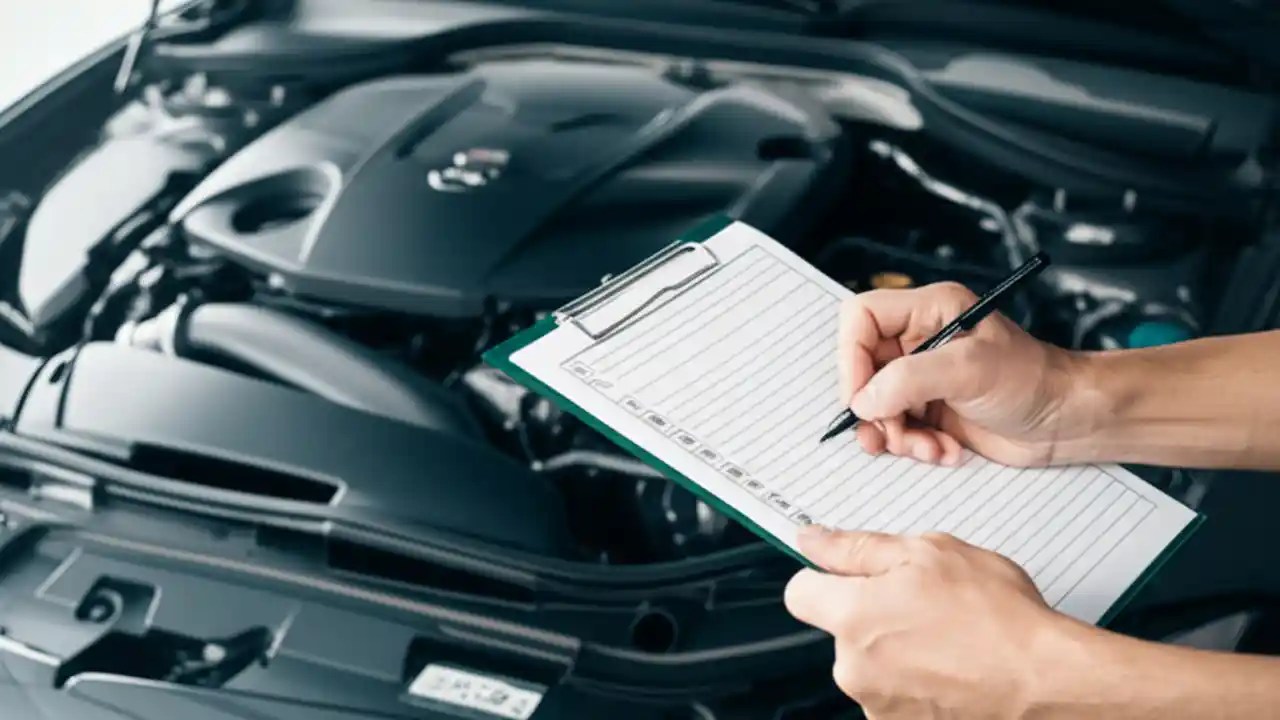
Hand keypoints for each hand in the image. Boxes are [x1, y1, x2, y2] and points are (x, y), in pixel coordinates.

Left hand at [785, 526, 1083, 718]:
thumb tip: (810, 541)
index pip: (800, 592)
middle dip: (871, 615)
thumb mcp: (928, 553)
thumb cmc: (998, 614)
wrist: (1048, 680)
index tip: (853, 576)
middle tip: (924, 604)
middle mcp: (853, 668)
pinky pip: (894, 696)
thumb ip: (858, 547)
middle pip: (840, 630)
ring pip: (869, 665)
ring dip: (895, 652)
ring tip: (948, 641)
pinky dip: (916, 684)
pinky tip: (954, 670)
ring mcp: (877, 706)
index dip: (826, 578)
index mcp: (852, 616)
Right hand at [838, 282, 1091, 466]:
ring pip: (875, 405)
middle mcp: (919, 340)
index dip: (850, 356)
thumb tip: (863, 400)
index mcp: (928, 310)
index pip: (861, 318)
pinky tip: (943, 451)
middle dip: (874, 407)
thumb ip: (909, 379)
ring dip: (895, 435)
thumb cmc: (1031, 380)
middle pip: (862, 368)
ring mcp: (922, 377)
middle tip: (888, 432)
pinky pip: (897, 430)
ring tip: (926, 447)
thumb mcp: (968, 370)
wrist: (1065, 421)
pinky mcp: (929, 410)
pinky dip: (913, 447)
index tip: (860, 396)